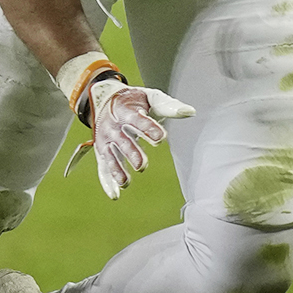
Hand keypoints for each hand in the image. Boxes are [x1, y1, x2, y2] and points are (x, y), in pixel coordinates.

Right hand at [65, 79, 193, 199]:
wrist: (103, 100)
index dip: (148, 128)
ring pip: (111, 156)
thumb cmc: (134, 101)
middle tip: (142, 165)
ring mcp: (106, 140)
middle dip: (131, 153)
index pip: (136, 120)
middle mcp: (113, 126)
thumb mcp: (150, 98)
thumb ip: (168, 106)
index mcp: (125, 111)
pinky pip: (103, 167)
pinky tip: (115, 194)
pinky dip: (107, 181)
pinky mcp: (102, 151)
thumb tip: (190, 112)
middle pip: (122, 141)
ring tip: (126, 183)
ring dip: (117, 169)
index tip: (161, 137)